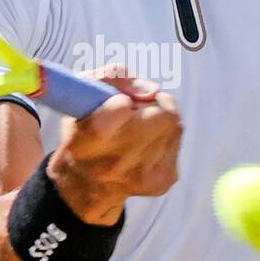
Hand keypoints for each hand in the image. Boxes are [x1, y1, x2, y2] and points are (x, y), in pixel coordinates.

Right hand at [48, 63, 182, 223]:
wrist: (88, 184)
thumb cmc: (84, 130)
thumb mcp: (82, 94)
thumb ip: (113, 76)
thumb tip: (152, 90)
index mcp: (87, 140)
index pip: (120, 110)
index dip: (125, 101)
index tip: (120, 103)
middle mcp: (114, 163)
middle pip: (161, 116)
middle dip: (153, 105)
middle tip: (137, 110)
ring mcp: (142, 175)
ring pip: (174, 125)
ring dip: (160, 120)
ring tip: (137, 129)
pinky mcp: (162, 181)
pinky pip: (176, 141)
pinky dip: (165, 136)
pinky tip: (145, 145)